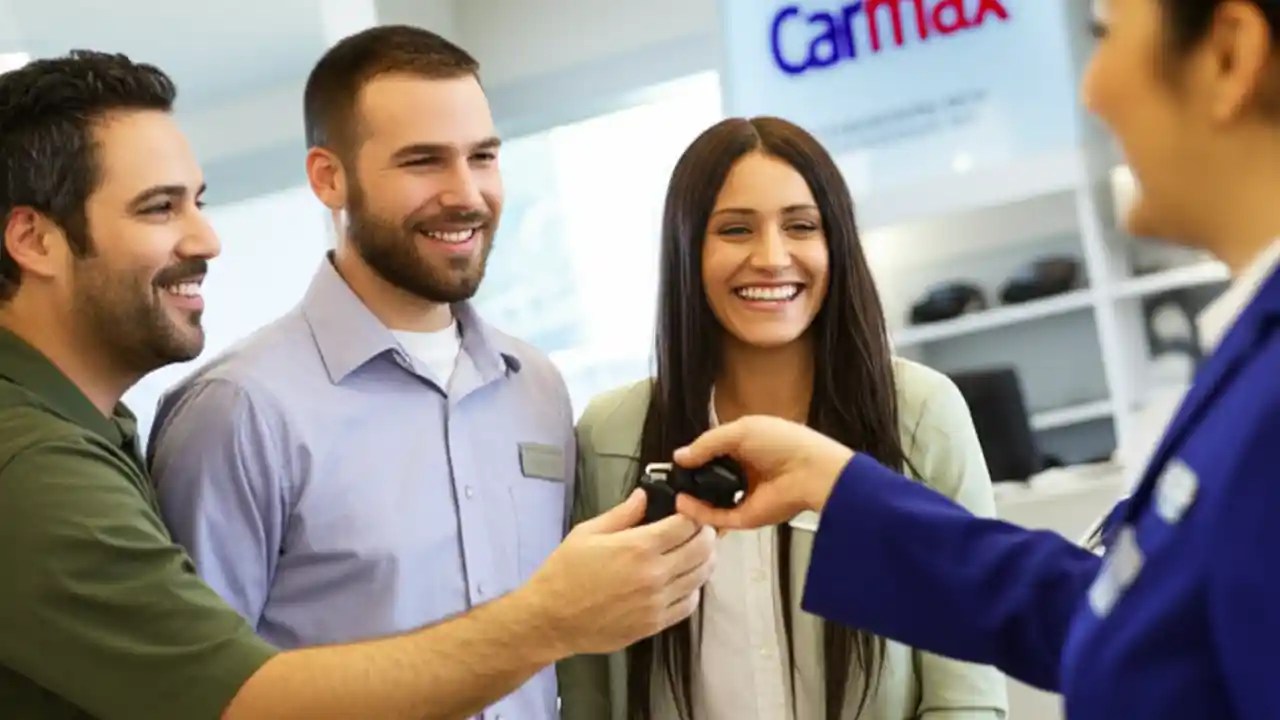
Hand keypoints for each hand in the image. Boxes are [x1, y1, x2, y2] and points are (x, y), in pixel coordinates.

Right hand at [525, 488, 715, 655]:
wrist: (550, 619)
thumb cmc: (564, 573)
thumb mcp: (587, 532)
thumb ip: (622, 513)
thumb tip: (645, 496)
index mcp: (638, 547)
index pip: (686, 525)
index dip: (692, 513)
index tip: (688, 509)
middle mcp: (654, 575)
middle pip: (702, 549)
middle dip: (706, 533)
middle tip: (700, 527)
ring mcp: (657, 602)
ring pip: (701, 576)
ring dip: (705, 559)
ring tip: (697, 550)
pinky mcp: (655, 624)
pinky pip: (689, 604)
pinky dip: (693, 588)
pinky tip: (684, 580)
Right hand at [672, 415, 853, 529]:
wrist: (811, 472)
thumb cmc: (786, 444)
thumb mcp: (740, 431)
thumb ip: (707, 443)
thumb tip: (680, 456)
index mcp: (747, 448)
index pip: (714, 454)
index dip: (695, 457)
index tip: (678, 460)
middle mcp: (745, 473)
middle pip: (710, 479)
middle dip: (692, 479)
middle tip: (672, 478)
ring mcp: (745, 497)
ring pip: (711, 502)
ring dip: (692, 498)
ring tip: (674, 492)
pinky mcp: (746, 517)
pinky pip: (717, 517)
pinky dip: (698, 513)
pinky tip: (683, 502)